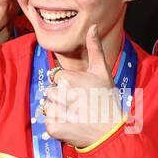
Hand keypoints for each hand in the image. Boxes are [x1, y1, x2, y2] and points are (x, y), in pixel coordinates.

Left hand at [42, 24, 123, 149]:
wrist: (110, 131)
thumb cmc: (107, 99)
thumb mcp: (102, 71)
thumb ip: (94, 48)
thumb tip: (92, 26)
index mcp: (68, 79)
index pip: (57, 78)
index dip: (69, 85)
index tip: (82, 92)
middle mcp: (60, 94)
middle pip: (51, 92)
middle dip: (62, 98)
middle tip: (80, 105)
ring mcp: (56, 112)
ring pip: (47, 106)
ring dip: (59, 111)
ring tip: (76, 115)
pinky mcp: (53, 128)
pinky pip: (47, 122)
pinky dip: (57, 125)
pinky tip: (72, 124)